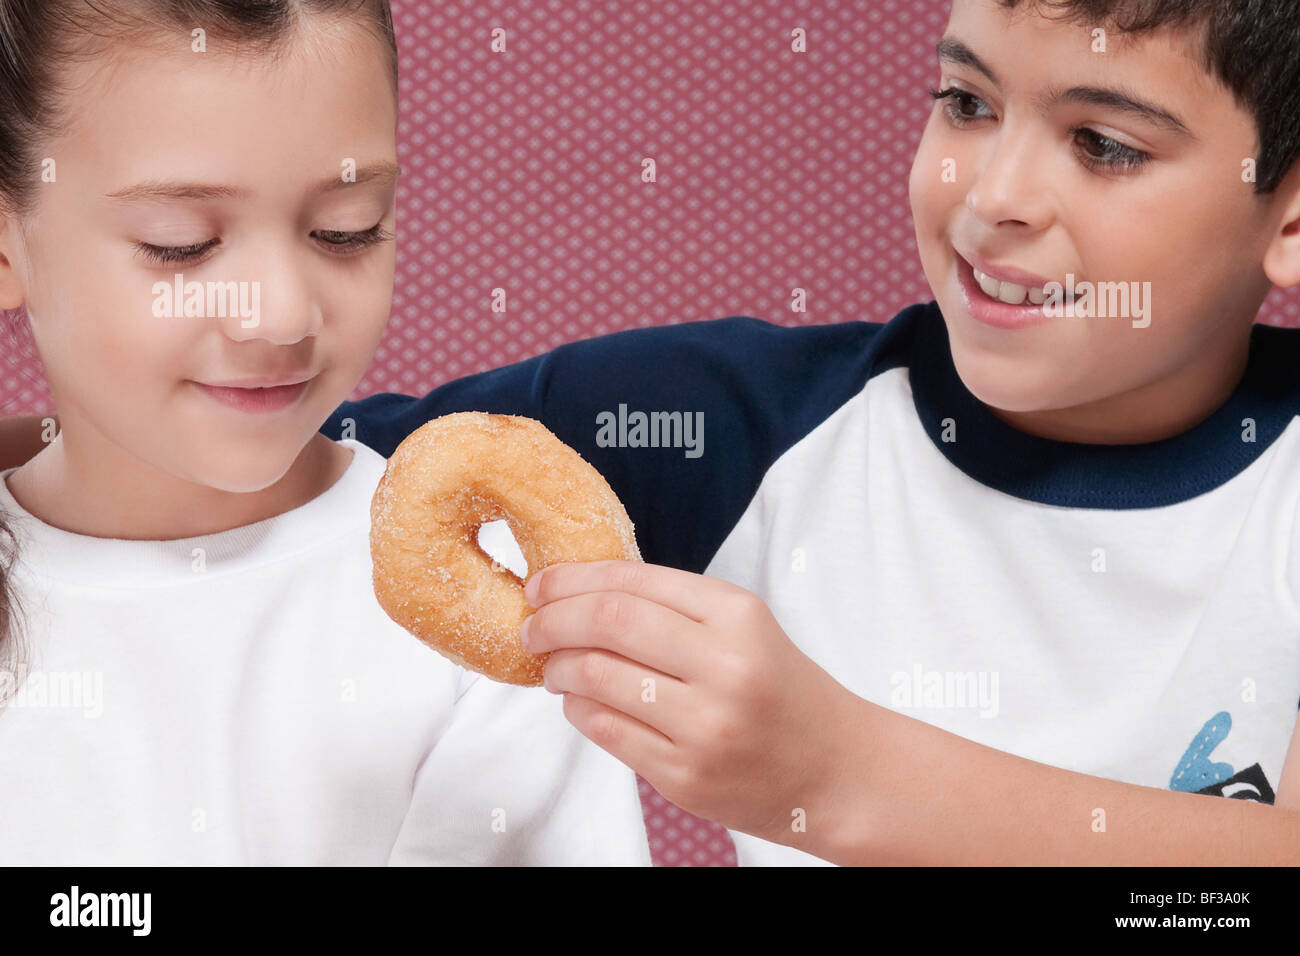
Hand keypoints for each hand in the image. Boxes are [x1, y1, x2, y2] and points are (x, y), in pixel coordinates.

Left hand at [521, 559, 867, 852]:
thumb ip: (674, 608)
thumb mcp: (744, 628)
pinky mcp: (685, 777)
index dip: (572, 580)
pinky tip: (579, 701)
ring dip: (558, 668)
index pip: (631, 582)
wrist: (836, 771)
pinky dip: (578, 710)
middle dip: (552, 620)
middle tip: (532, 626)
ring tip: (554, 667)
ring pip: (596, 678)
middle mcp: (723, 666)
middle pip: (606, 623)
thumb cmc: (782, 692)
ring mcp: (703, 726)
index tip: (542, 584)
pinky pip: (605, 731)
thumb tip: (581, 594)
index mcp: (737, 615)